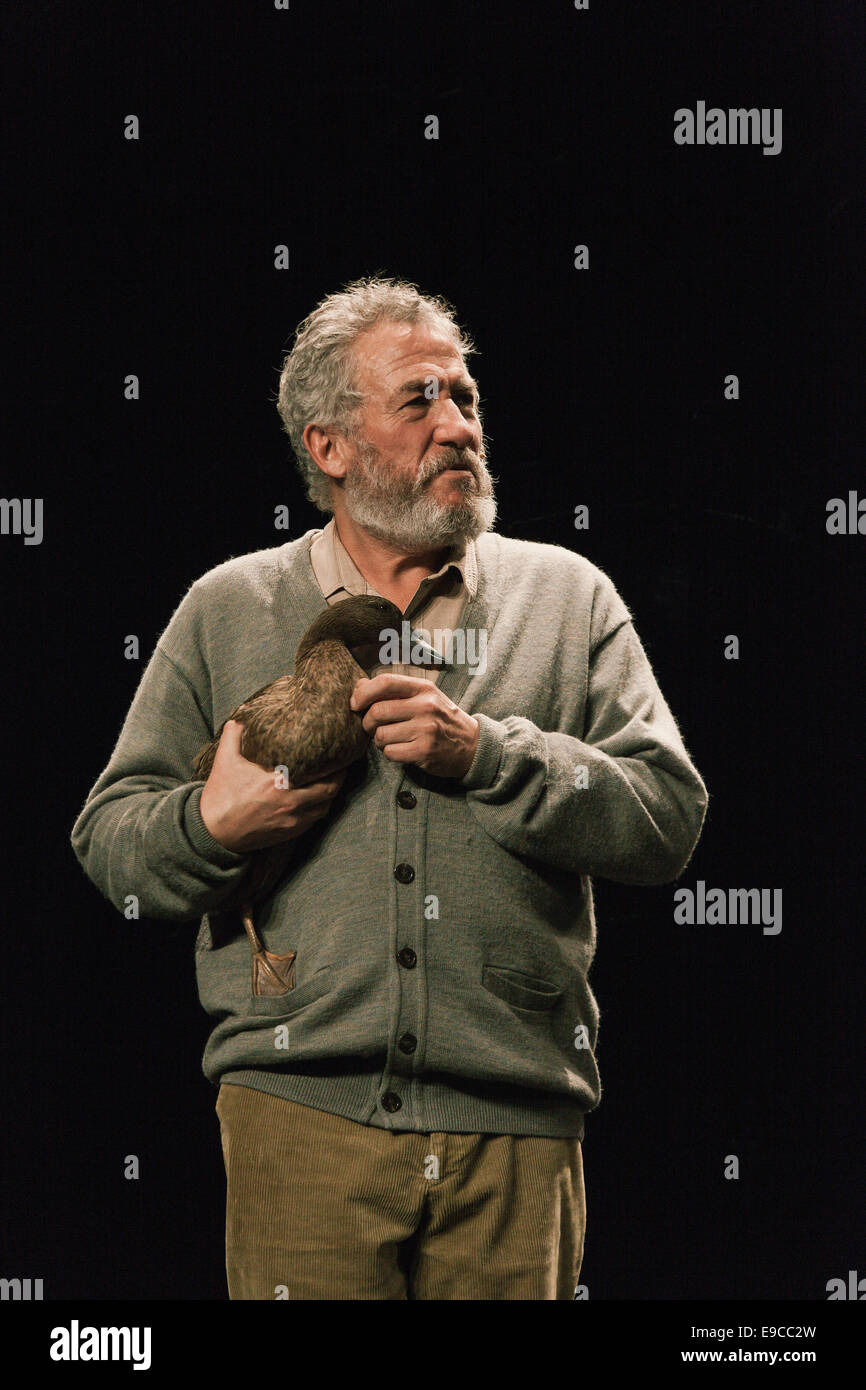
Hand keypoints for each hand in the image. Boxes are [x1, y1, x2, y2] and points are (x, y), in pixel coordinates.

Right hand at [199, 720, 347, 851]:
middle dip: (339, 779)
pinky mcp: (287, 834)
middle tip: (342, 767)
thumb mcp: (225, 761)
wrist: (212, 831)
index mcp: (280, 783)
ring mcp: (291, 821)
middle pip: (329, 792)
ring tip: (332, 782)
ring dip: (330, 796)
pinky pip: (312, 822)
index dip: (336, 766)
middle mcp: (291, 803)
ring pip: (323, 809)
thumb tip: (239, 718)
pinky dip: (317, 810)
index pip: (321, 775)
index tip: (341, 754)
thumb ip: (234, 736)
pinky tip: (316, 802)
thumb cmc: (221, 795)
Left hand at [350, 674, 479, 778]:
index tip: (355, 704)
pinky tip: (401, 750)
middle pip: (377, 711)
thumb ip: (393, 690)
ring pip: (381, 735)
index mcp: (423, 688)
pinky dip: (390, 753)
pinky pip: (390, 753)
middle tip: (372, 728)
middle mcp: (425, 706)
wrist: (471, 744)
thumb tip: (359, 685)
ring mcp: (426, 729)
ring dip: (379, 741)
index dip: (363, 693)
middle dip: (367, 723)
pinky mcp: (424, 751)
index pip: (385, 682)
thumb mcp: (423, 697)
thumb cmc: (440, 718)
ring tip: (391, 739)